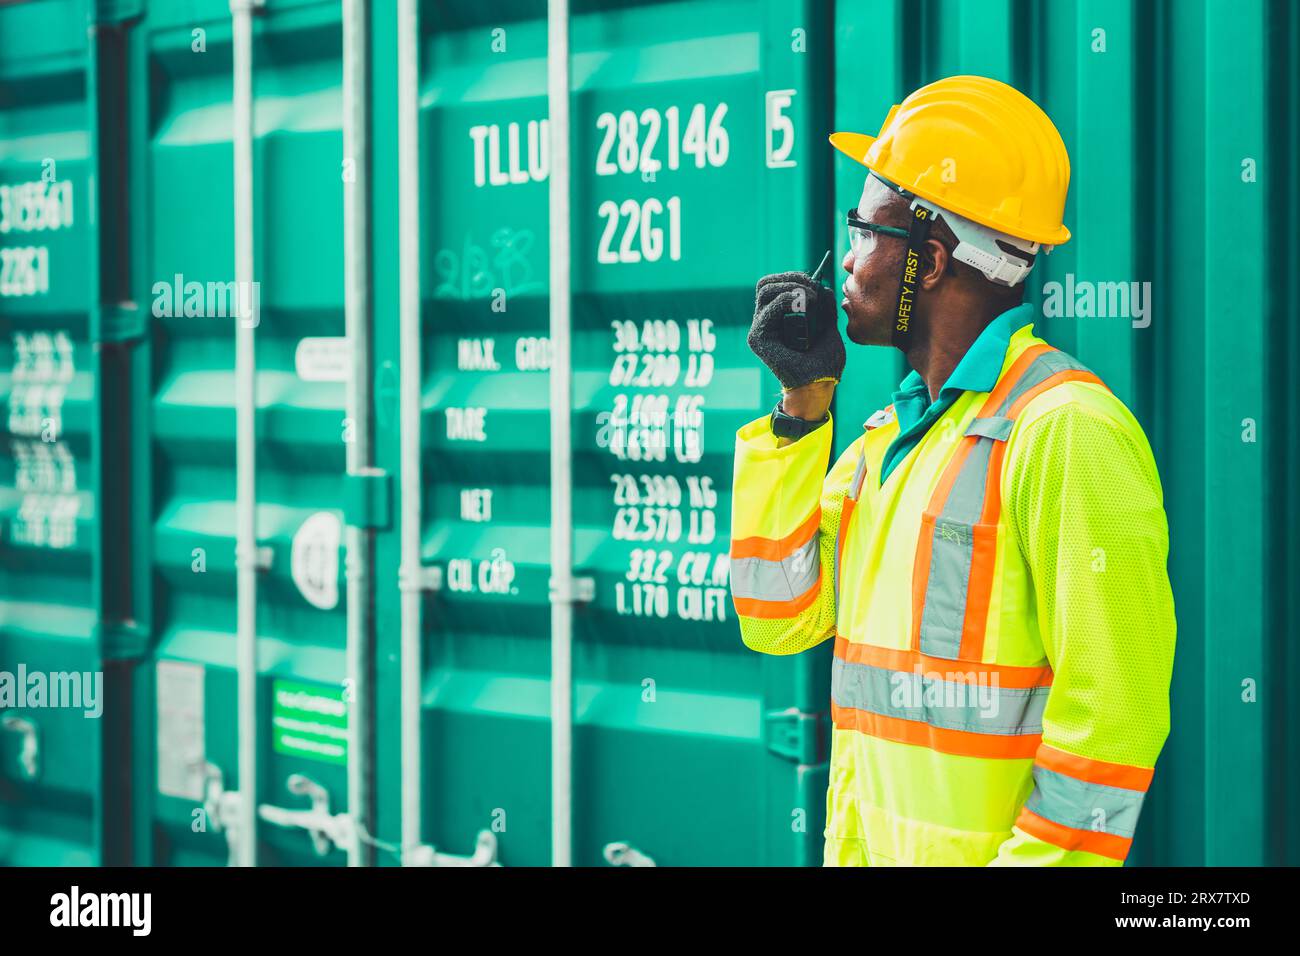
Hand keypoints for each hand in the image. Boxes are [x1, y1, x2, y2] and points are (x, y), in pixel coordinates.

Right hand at [747, 271, 845, 390]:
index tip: (814, 282)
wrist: (818, 384)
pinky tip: (802, 305)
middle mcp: (765, 321)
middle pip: (766, 284)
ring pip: (765, 291)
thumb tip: (825, 287)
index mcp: (778, 317)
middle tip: (811, 286)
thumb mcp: (828, 327)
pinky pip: (769, 309)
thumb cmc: (823, 361)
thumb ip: (825, 307)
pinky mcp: (758, 338)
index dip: (793, 277)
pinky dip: (786, 300)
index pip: (775, 285)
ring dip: (790, 287)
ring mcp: (760, 329)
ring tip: (809, 298)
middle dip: (791, 278)